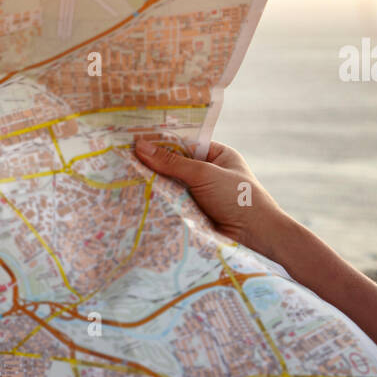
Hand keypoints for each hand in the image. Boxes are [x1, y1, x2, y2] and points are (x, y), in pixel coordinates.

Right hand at [132, 135, 299, 261]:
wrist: (256, 237)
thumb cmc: (238, 197)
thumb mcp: (204, 174)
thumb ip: (172, 162)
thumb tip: (140, 147)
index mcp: (217, 156)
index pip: (183, 144)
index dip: (161, 143)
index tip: (133, 140)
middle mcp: (208, 174)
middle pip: (174, 166)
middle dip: (153, 166)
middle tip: (121, 159)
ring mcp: (200, 196)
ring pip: (171, 188)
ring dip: (154, 187)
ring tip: (122, 178)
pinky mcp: (193, 215)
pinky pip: (172, 206)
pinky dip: (159, 204)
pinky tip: (136, 199)